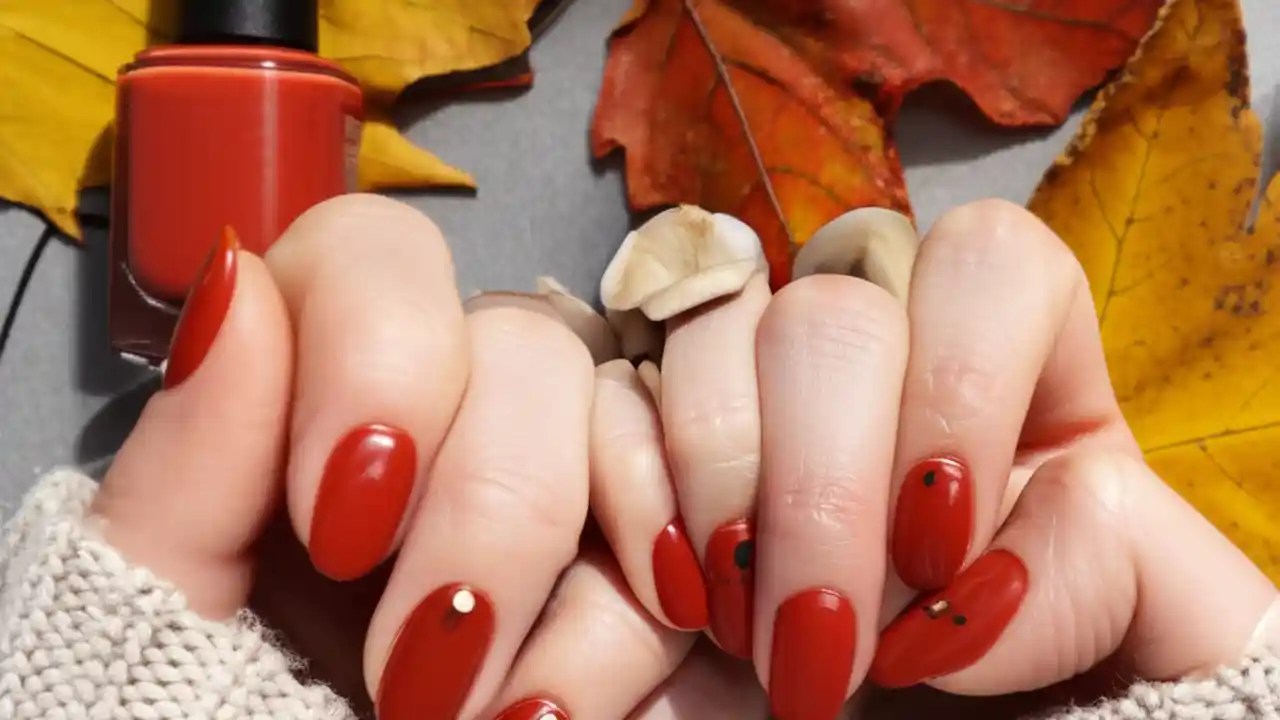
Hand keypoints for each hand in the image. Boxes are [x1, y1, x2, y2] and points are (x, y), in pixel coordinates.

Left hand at [90, 195, 695, 718]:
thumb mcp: (169, 612)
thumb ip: (197, 452)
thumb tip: (237, 278)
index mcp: (322, 414)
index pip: (380, 263)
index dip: (384, 350)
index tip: (344, 523)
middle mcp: (455, 436)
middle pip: (534, 347)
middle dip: (495, 509)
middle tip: (421, 675)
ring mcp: (565, 509)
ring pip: (635, 443)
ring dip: (575, 599)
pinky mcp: (646, 593)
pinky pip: (698, 558)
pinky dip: (643, 644)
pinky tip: (570, 718)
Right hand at [589, 200, 1279, 717]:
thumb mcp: (1146, 652)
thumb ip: (1141, 574)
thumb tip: (993, 548)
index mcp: (1020, 386)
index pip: (989, 265)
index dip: (960, 384)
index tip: (939, 553)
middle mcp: (878, 376)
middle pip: (834, 307)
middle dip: (822, 483)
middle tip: (826, 642)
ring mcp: (751, 407)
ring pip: (711, 325)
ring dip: (723, 483)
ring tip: (741, 633)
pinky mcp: (647, 459)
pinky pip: (605, 393)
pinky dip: (628, 484)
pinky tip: (670, 597)